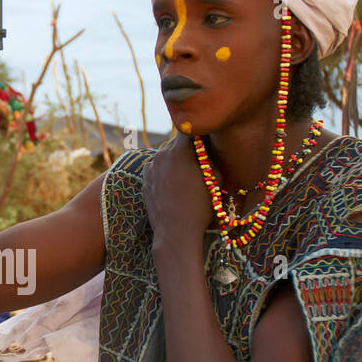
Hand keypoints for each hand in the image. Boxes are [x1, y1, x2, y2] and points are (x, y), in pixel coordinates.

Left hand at [144, 131, 211, 249]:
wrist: (176, 233)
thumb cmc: (201, 207)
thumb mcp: (215, 179)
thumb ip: (211, 156)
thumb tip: (208, 145)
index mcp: (179, 150)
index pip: (190, 128)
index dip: (200, 131)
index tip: (207, 138)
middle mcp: (161, 154)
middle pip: (177, 141)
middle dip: (188, 147)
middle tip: (200, 159)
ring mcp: (150, 167)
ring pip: (166, 154)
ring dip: (177, 159)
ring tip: (188, 177)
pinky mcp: (145, 180)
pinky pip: (157, 168)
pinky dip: (166, 172)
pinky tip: (175, 186)